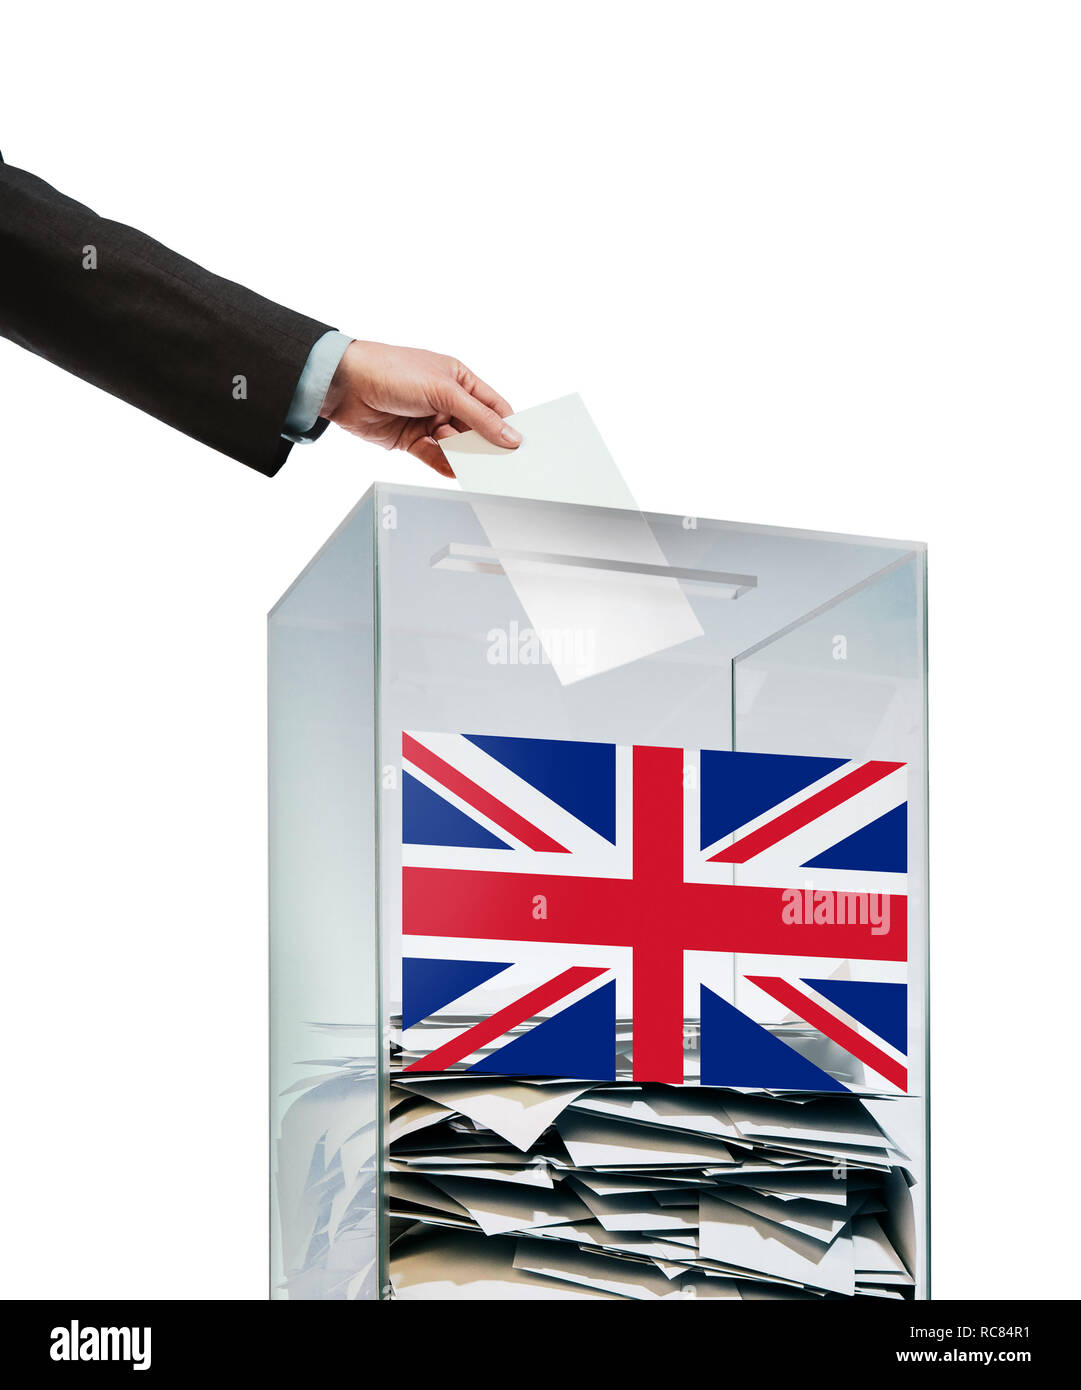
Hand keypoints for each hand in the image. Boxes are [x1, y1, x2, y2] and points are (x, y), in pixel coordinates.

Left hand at [320, 339, 519, 476]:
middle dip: (485, 445)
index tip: (518, 447)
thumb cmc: (392, 371)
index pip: (493, 406)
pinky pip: (434, 456)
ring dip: (463, 456)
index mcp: (458, 379)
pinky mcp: (411, 439)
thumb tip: (510, 435)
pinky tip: (453, 471)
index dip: (506, 425)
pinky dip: (443, 464)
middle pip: (475, 430)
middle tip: (499, 464)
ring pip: (455, 446)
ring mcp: (428, 420)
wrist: (345, 385)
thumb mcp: (444, 390)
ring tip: (473, 467)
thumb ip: (479, 417)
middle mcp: (445, 399)